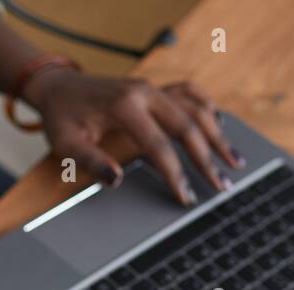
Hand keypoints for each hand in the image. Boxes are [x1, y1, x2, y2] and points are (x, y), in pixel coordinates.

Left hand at [24, 72, 244, 204]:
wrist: (58, 87)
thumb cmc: (62, 118)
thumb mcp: (66, 144)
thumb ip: (91, 161)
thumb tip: (118, 180)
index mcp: (125, 106)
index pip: (160, 146)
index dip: (176, 174)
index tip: (187, 197)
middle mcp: (144, 93)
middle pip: (187, 127)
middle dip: (207, 160)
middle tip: (222, 186)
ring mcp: (152, 88)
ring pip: (195, 109)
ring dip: (217, 136)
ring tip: (235, 161)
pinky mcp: (154, 89)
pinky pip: (189, 94)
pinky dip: (207, 108)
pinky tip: (221, 124)